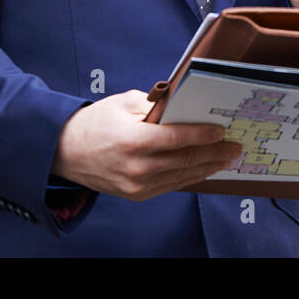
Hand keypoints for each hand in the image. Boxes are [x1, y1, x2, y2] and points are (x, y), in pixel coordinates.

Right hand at [50, 90, 242, 200]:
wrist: (63, 152)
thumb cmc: (94, 123)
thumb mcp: (124, 103)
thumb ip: (156, 106)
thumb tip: (184, 105)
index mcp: (134, 140)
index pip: (178, 138)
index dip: (203, 135)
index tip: (221, 131)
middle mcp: (137, 167)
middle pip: (185, 160)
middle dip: (214, 153)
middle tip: (234, 147)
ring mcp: (137, 185)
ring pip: (182, 176)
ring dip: (207, 167)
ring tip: (226, 159)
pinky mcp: (136, 194)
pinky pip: (170, 186)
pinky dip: (190, 177)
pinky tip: (204, 169)